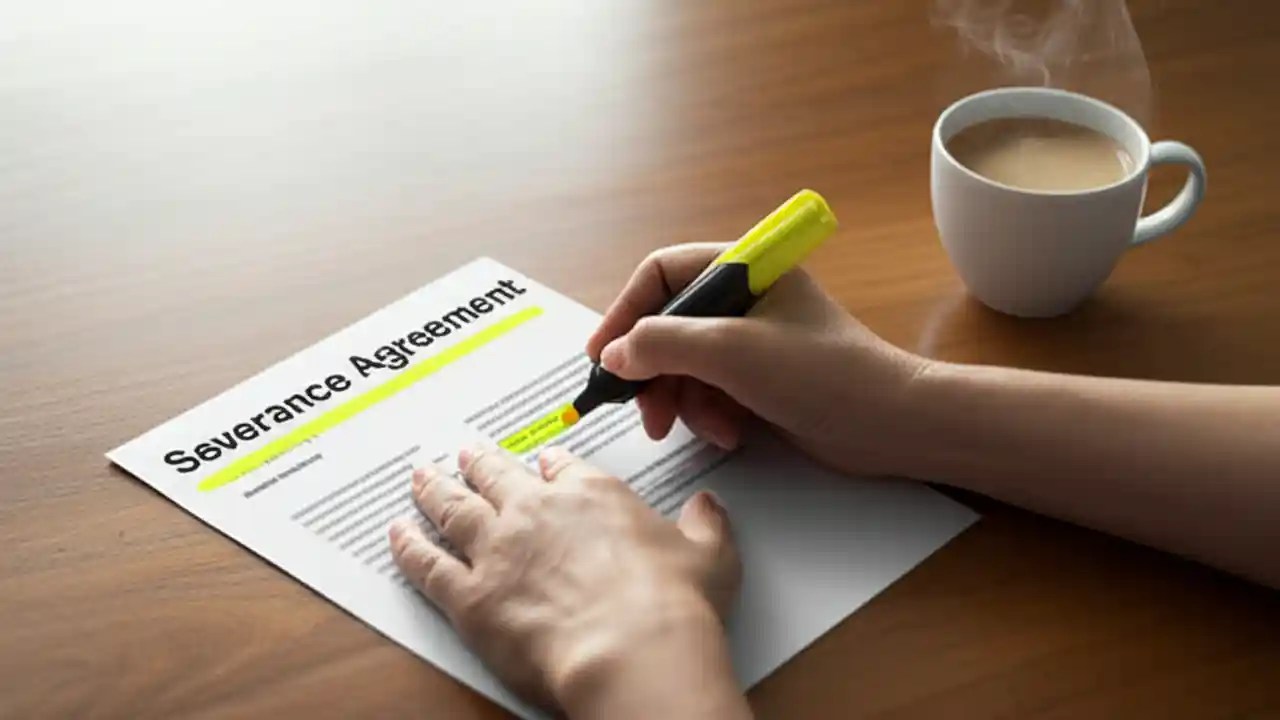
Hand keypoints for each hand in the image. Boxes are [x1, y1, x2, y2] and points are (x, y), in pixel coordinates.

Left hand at [388, 445, 748, 718]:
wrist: (635, 650)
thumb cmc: (674, 605)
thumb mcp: (710, 554)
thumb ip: (705, 524)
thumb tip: (709, 508)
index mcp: (591, 494)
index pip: (560, 466)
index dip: (546, 464)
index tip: (538, 462)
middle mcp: (536, 511)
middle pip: (495, 475)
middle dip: (477, 462)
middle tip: (463, 454)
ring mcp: (498, 550)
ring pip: (453, 508)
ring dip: (433, 491)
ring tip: (420, 478)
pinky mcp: (470, 596)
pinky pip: (427, 564)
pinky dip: (408, 546)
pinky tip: (397, 534)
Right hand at [586, 243, 926, 477]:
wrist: (891, 426)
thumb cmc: (821, 374)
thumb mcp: (732, 352)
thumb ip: (663, 345)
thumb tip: (615, 355)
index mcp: (745, 269)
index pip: (662, 275)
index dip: (625, 312)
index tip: (602, 358)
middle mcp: (746, 299)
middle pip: (668, 326)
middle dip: (654, 371)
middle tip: (644, 412)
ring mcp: (753, 341)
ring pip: (685, 366)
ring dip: (684, 401)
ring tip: (704, 429)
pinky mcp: (761, 381)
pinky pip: (710, 392)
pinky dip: (710, 415)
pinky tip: (731, 434)